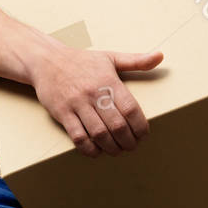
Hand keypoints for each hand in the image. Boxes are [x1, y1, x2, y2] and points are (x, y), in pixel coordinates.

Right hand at [31, 44, 163, 156]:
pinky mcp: (62, 113)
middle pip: (117, 125)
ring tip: (116, 150)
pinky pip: (78, 136)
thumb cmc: (81, 61)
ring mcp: (77, 104)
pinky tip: (96, 151)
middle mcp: (94, 93)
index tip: (143, 134)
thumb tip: (160, 56)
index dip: (140, 126)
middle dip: (128, 141)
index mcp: (108, 81)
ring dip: (111, 147)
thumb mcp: (110, 57)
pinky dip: (89, 148)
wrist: (46, 61)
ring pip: (99, 134)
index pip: (130, 108)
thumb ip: (136, 61)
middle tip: (132, 146)